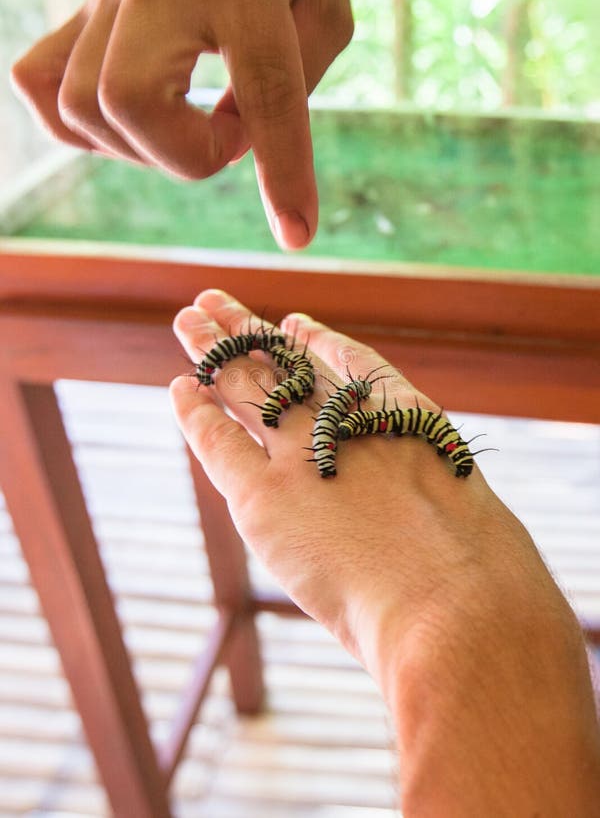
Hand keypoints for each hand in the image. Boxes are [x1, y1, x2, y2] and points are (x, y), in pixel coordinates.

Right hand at [10, 0, 352, 249]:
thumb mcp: (326, 3)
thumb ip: (295, 82)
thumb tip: (236, 151)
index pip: (261, 86)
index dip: (280, 170)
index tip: (296, 232)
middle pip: (127, 99)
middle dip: (185, 154)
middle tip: (229, 138)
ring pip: (81, 105)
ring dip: (144, 148)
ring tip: (190, 125)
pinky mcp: (82, 6)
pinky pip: (43, 86)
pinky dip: (86, 128)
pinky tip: (138, 123)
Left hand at [171, 289, 599, 814]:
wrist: (454, 601)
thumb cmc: (475, 573)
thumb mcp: (462, 507)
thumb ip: (425, 489)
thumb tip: (410, 501)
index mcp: (399, 415)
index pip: (344, 365)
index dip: (314, 341)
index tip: (293, 321)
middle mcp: (348, 423)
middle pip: (284, 365)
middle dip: (247, 333)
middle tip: (213, 301)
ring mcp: (303, 455)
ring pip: (245, 387)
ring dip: (212, 350)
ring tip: (188, 319)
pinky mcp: (263, 497)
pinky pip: (217, 440)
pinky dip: (195, 412)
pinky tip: (179, 387)